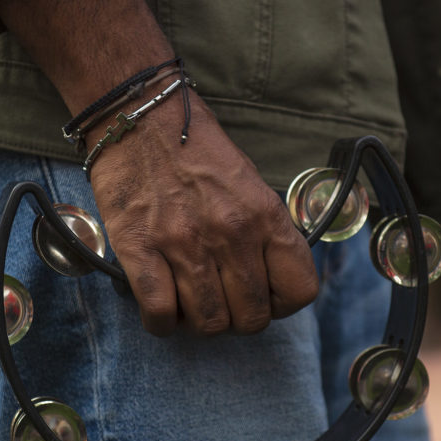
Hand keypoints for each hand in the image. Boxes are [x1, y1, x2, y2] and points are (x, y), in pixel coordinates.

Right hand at [88, 89, 318, 336]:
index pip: (299, 290)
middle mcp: (231, 233)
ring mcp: (184, 244)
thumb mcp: (251, 185)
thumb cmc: (196, 151)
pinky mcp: (140, 248)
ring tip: (190, 301)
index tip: (264, 296)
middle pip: (252, 318)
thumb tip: (267, 282)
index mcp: (265, 215)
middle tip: (222, 301)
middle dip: (238, 318)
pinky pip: (160, 314)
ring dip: (200, 322)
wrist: (141, 117)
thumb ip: (264, 233)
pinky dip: (162, 323)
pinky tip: (162, 309)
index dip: (282, 304)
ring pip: (209, 323)